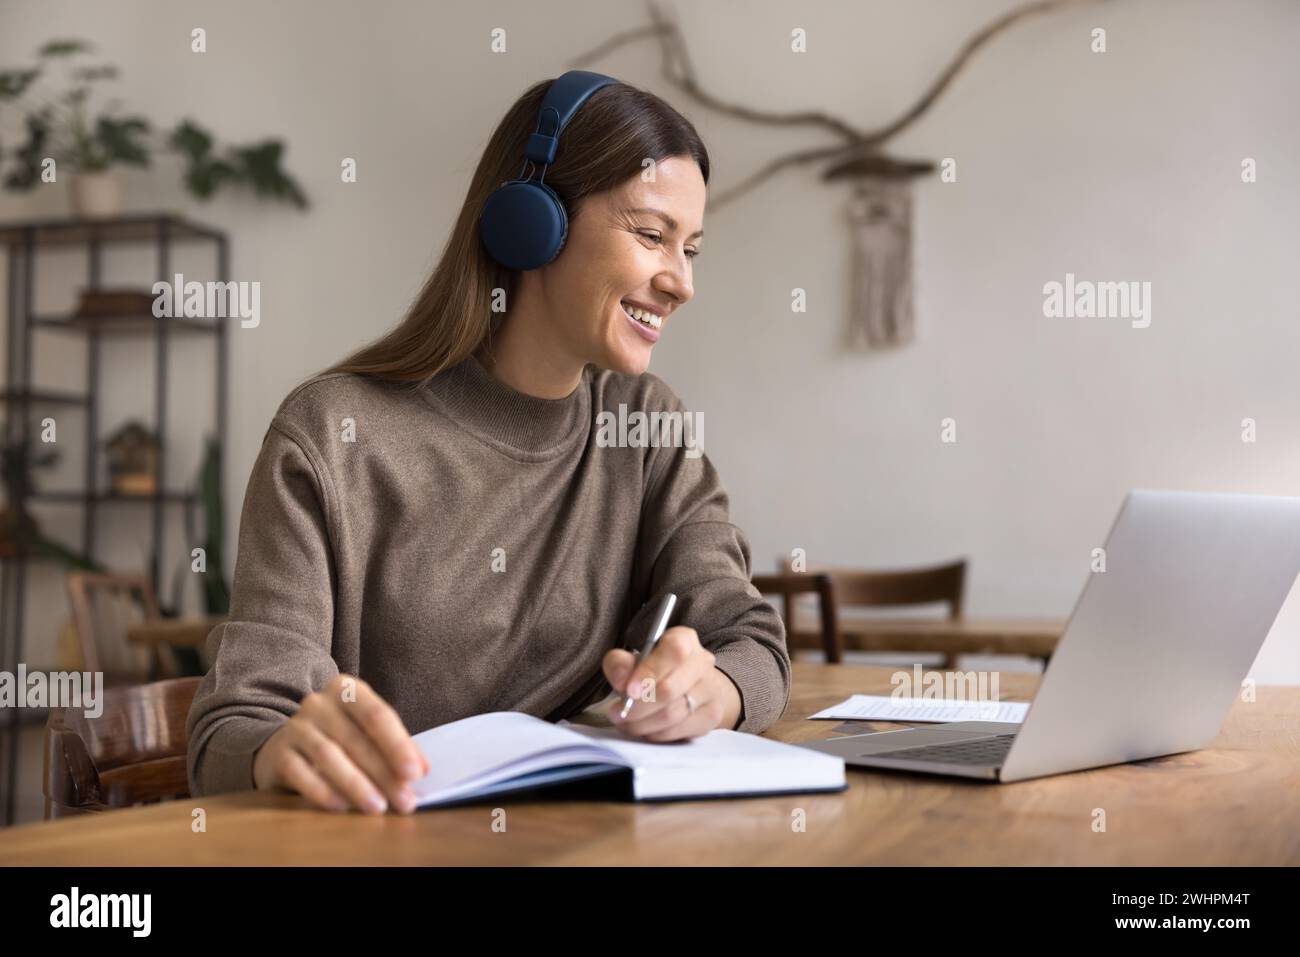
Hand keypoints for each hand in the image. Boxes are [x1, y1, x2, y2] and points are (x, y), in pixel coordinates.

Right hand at [252, 674, 430, 814]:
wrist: (286, 743)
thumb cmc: (339, 737)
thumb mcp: (366, 732)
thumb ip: (395, 747)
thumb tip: (422, 769)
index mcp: (347, 690)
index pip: (377, 715)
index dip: (398, 745)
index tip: (415, 774)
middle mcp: (319, 703)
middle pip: (356, 739)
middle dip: (383, 773)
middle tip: (404, 800)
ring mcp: (295, 726)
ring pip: (328, 756)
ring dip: (356, 785)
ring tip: (378, 808)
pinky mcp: (278, 753)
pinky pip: (300, 773)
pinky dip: (322, 791)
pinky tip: (341, 807)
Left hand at [601, 626, 741, 740]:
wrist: (690, 686)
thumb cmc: (656, 671)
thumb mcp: (633, 660)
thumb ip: (620, 664)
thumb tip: (621, 681)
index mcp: (684, 639)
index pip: (674, 652)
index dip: (649, 672)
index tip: (628, 691)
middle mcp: (702, 662)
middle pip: (671, 689)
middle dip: (638, 706)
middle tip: (617, 714)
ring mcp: (711, 690)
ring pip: (674, 714)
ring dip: (644, 723)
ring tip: (626, 723)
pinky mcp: (713, 715)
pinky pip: (681, 730)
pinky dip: (657, 733)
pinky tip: (646, 729)